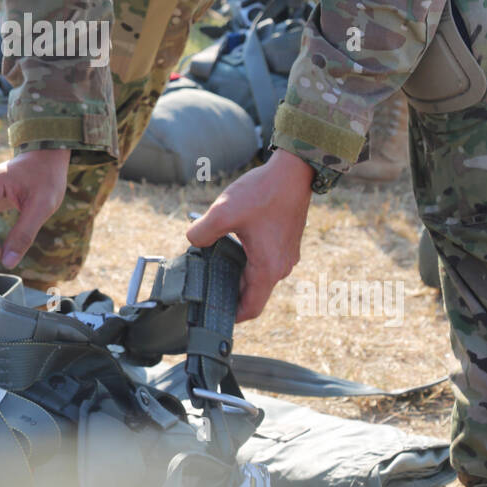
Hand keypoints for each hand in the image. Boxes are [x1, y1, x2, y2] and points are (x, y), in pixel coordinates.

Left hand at [186, 148, 312, 321]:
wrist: (294, 171)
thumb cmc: (263, 192)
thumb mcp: (223, 212)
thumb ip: (201, 233)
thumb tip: (192, 242)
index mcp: (268, 268)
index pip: (251, 308)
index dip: (232, 315)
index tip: (212, 313)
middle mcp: (281, 267)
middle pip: (253, 292)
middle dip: (229, 291)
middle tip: (204, 284)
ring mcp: (286, 254)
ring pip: (258, 275)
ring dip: (238, 272)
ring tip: (213, 262)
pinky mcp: (286, 242)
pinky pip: (265, 260)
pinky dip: (248, 259)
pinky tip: (230, 244)